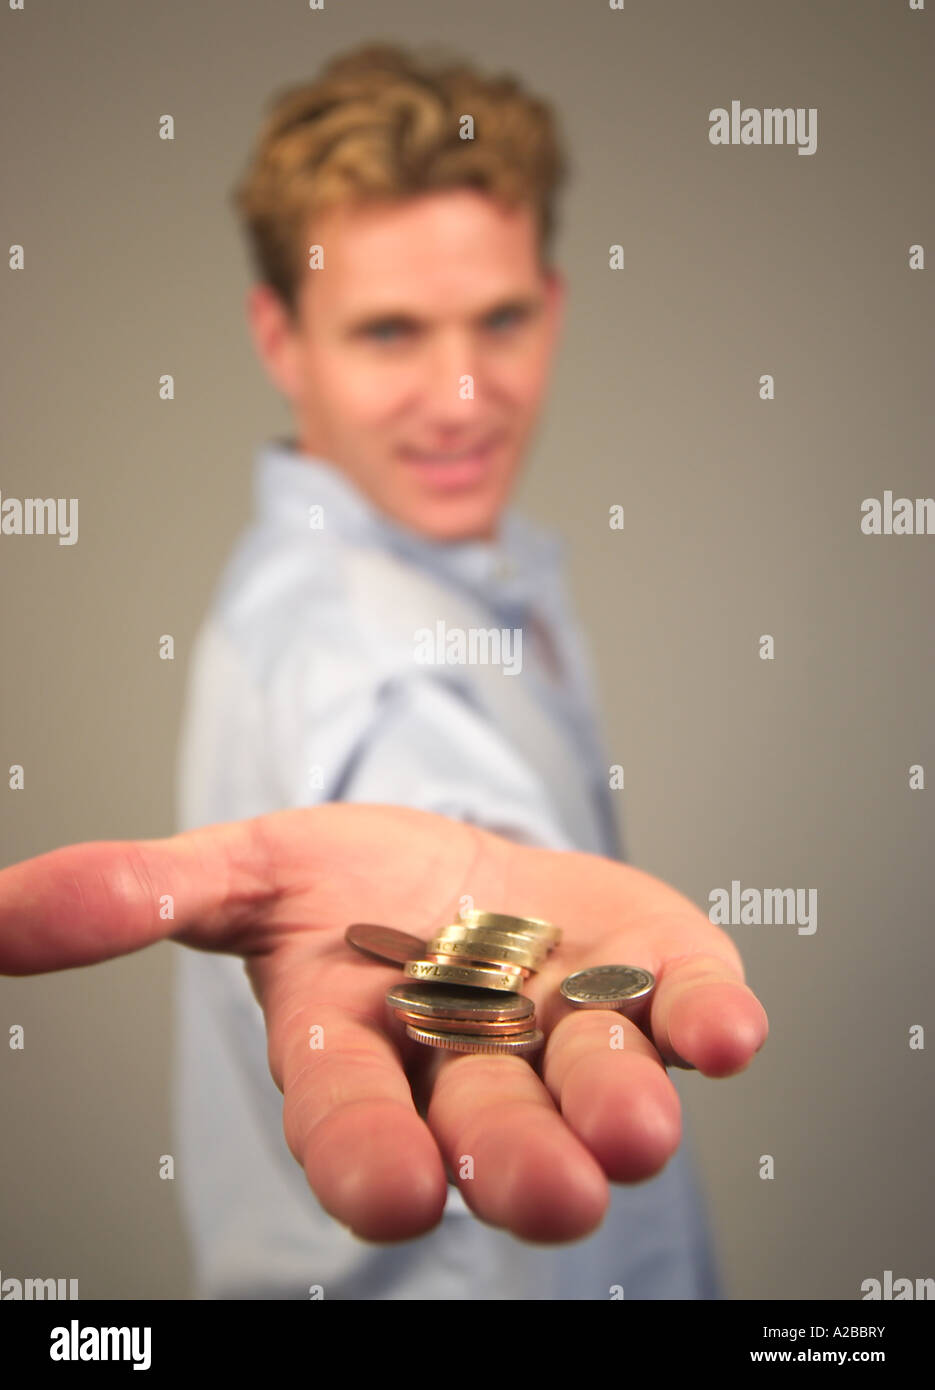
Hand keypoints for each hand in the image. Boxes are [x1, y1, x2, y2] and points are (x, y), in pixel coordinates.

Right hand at [0, 802, 766, 1242]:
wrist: (455, 865)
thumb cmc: (344, 888)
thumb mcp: (242, 873)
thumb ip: (140, 897)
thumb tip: (1, 916)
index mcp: (360, 1056)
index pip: (353, 1127)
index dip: (369, 1161)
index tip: (395, 1197)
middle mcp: (468, 1066)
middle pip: (491, 1128)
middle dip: (518, 1161)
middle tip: (552, 1193)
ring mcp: (567, 1025)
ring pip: (596, 1083)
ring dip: (623, 1106)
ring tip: (638, 1126)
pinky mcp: (645, 976)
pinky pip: (682, 1008)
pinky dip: (709, 1019)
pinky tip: (727, 1029)